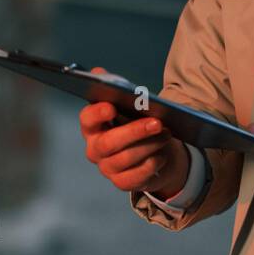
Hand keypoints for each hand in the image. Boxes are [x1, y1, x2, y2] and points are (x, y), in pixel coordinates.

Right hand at [79, 67, 188, 196]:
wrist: (155, 150)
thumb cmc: (137, 123)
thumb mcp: (129, 104)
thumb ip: (115, 89)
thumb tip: (97, 72)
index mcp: (93, 126)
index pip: (87, 119)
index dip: (97, 114)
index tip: (111, 107)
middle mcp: (95, 148)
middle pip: (108, 143)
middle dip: (134, 131)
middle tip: (157, 122)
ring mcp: (107, 168)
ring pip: (125, 159)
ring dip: (149, 146)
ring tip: (166, 133)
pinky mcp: (122, 182)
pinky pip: (136, 177)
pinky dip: (151, 164)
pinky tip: (162, 155)